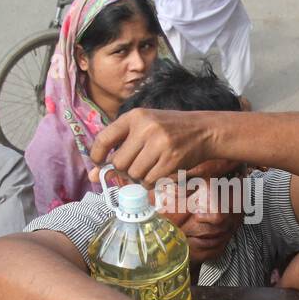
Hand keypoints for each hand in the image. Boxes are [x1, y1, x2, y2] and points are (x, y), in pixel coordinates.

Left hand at [89, 108, 216, 186]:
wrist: (204, 130)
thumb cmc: (170, 130)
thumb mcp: (144, 129)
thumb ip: (119, 148)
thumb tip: (94, 175)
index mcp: (135, 116)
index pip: (104, 139)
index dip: (97, 156)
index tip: (100, 165)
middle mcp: (145, 128)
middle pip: (119, 163)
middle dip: (125, 171)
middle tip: (136, 166)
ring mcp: (159, 144)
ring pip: (134, 175)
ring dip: (140, 177)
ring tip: (152, 166)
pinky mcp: (171, 159)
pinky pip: (150, 181)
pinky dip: (152, 182)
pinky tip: (160, 172)